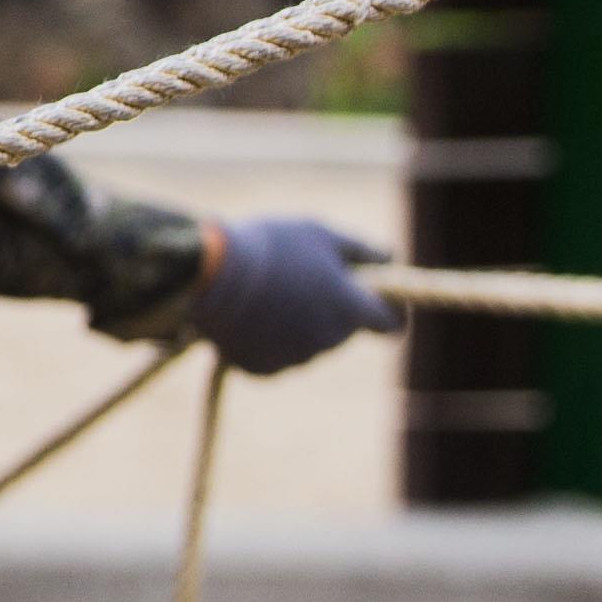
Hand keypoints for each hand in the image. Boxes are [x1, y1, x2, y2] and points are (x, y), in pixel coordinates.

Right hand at [189, 216, 401, 375]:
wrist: (209, 273)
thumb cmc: (271, 246)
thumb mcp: (318, 232)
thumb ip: (360, 249)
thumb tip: (390, 258)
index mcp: (350, 308)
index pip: (391, 324)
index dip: (388, 312)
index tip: (378, 300)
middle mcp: (330, 339)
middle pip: (344, 330)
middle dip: (331, 310)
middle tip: (300, 280)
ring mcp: (297, 358)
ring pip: (309, 343)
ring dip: (298, 323)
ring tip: (266, 292)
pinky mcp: (264, 369)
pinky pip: (276, 356)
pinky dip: (268, 340)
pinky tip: (248, 315)